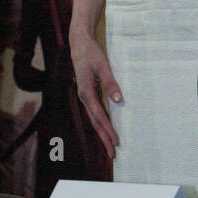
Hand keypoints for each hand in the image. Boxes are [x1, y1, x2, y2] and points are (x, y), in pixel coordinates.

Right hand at [70, 31, 121, 161]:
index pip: (99, 116)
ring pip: (95, 119)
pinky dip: (101, 122)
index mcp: (86, 93)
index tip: (116, 142)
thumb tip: (118, 99)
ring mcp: (86, 96)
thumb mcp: (102, 65)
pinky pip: (96, 112)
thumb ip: (110, 82)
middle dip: (104, 138)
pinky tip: (107, 127)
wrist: (79, 43)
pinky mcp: (89, 93)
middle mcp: (84, 97)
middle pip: (95, 122)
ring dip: (102, 132)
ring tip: (111, 145)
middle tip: (113, 154)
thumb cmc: (91, 53)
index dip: (108, 130)